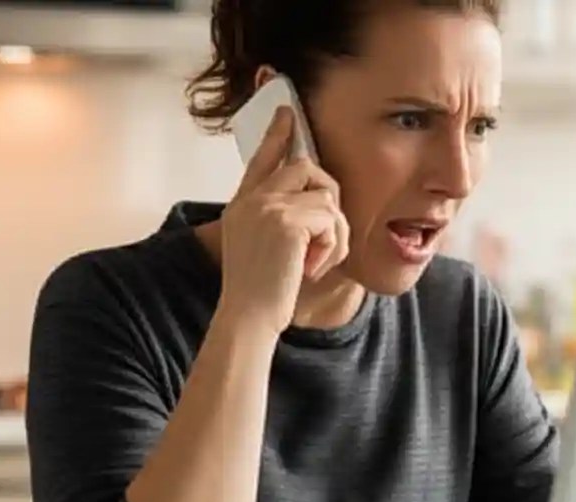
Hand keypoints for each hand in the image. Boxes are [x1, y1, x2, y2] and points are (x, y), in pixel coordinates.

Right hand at [215, 105, 349, 338]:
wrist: (248, 317)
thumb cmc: (261, 295)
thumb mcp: (263, 249)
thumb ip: (281, 222)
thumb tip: (319, 205)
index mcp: (242, 205)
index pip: (262, 160)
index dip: (277, 135)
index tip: (287, 111)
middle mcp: (252, 200)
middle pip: (304, 168)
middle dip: (328, 197)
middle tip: (329, 233)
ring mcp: (267, 207)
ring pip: (326, 199)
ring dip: (333, 235)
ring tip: (316, 263)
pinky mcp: (286, 221)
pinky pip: (331, 220)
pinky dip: (332, 247)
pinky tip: (314, 268)